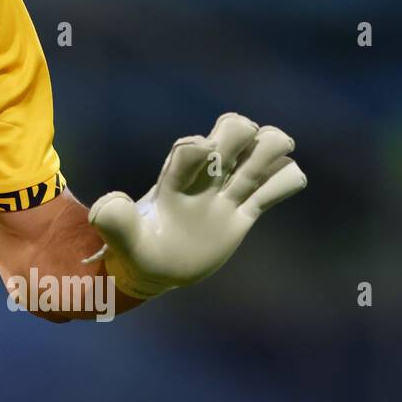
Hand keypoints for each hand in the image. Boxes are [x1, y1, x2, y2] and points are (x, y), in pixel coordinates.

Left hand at [85, 112, 306, 298]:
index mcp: (174, 182)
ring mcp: (226, 194)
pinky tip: (277, 190)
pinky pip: (277, 184)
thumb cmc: (135, 252)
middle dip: (240, 132)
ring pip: (261, 150)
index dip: (199, 147)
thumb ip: (115, 223)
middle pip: (232, 131)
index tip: (203, 155)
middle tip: (240, 160)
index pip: (190, 149)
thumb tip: (115, 201)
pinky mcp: (244, 212)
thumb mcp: (121, 242)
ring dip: (271, 147)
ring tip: (265, 172)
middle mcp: (203, 179)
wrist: (156, 269)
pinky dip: (286, 179)